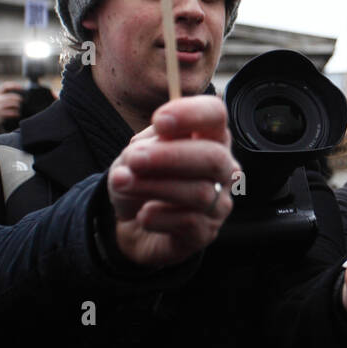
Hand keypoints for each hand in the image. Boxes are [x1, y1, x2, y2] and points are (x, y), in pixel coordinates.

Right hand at [0, 82, 24, 136]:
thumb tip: (23, 95)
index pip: (5, 86)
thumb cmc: (1, 107)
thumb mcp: (2, 99)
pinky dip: (15, 113)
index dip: (14, 85)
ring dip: (17, 105)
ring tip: (19, 107)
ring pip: (10, 104)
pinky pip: (9, 112)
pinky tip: (18, 114)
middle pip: (10, 96)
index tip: (22, 87)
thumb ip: (9, 96)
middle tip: (22, 100)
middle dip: (17, 98)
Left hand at [107, 95, 239, 266]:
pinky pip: (188, 222)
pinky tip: (142, 215)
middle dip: (171, 156)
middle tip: (133, 159)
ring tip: (123, 184)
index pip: (216, 115)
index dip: (192, 114)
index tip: (159, 120)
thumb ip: (146, 145)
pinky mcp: (206, 233)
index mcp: (208, 138)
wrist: (134, 222)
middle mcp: (223, 169)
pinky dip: (158, 217)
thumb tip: (152, 145)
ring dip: (154, 186)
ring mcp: (218, 203)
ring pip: (200, 192)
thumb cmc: (143, 179)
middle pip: (214, 157)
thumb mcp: (136, 155)